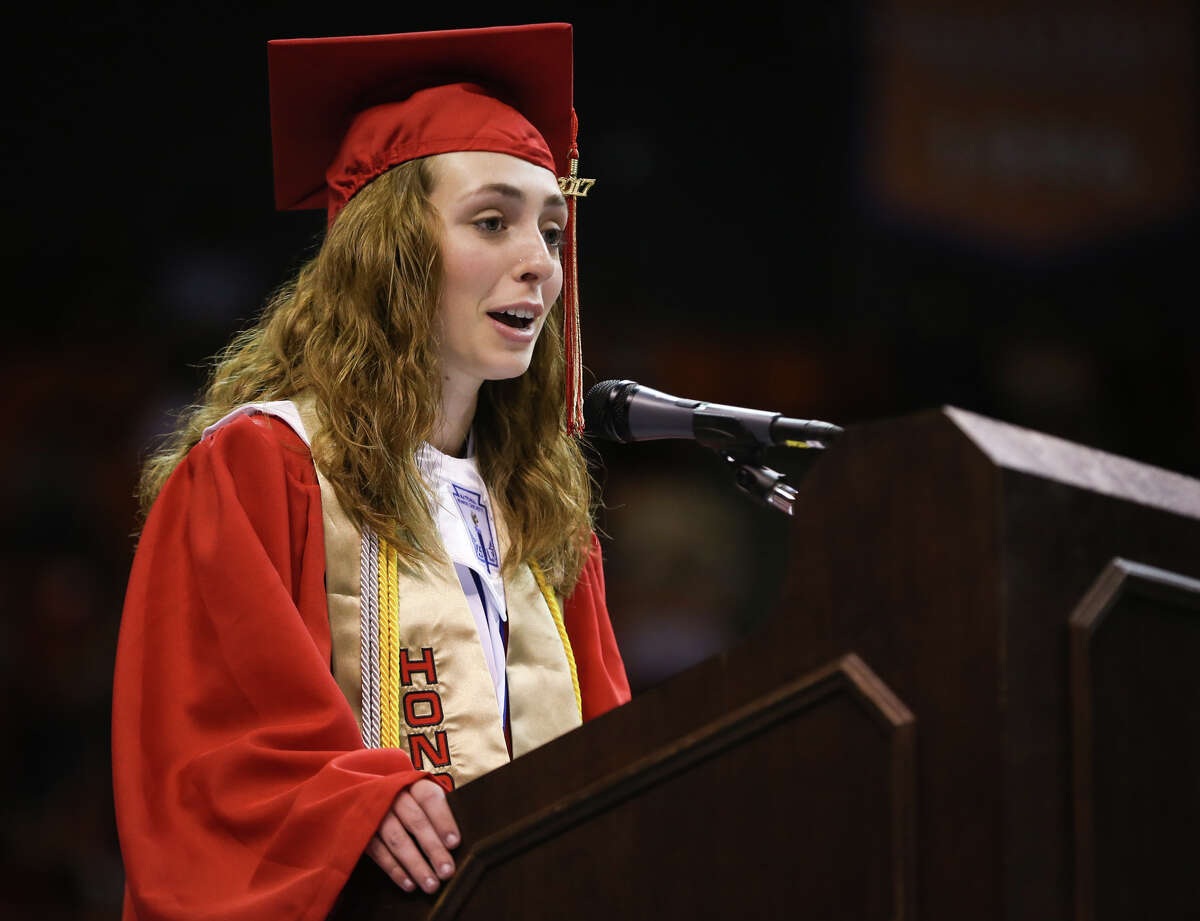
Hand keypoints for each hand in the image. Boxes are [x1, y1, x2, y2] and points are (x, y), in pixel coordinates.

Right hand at [366, 779, 460, 893]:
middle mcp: (392, 795)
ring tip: (431, 885)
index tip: (454, 843)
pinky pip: (379, 852)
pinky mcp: (362, 831)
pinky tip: (409, 884)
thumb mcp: (419, 797)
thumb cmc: (406, 802)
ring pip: (397, 840)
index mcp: (411, 783)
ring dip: (415, 865)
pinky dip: (395, 870)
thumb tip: (457, 841)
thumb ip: (438, 812)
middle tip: (447, 872)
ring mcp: (375, 813)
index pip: (429, 798)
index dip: (443, 819)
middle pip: (416, 822)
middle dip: (433, 848)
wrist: (365, 796)